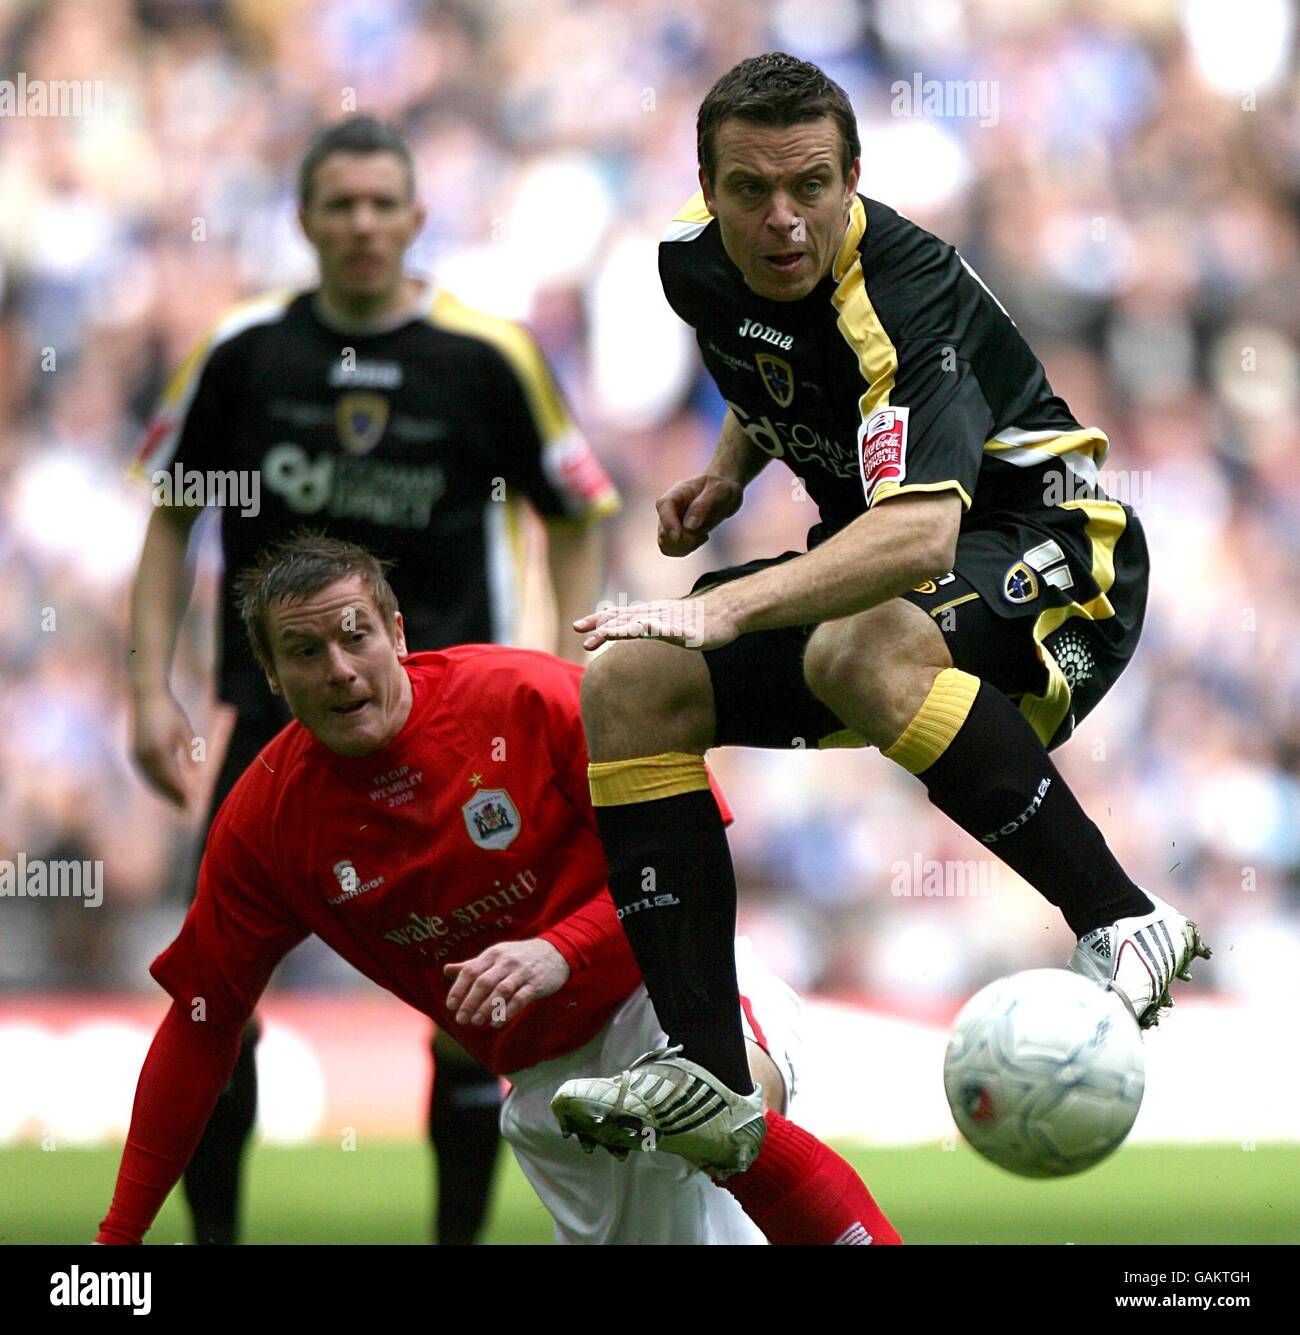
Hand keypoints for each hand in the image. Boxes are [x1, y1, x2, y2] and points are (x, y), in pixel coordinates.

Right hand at [131, 689, 196, 807]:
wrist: (144, 693)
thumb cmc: (168, 708)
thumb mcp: (182, 729)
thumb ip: (189, 750)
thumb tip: (195, 771)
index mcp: (158, 751)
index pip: (171, 778)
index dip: (180, 792)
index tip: (190, 802)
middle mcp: (144, 755)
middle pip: (160, 782)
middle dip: (172, 795)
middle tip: (185, 807)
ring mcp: (136, 754)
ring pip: (150, 778)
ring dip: (162, 790)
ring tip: (175, 799)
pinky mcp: (133, 750)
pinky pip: (145, 771)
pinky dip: (154, 780)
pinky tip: (163, 784)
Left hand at [444, 939, 570, 1027]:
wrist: (555, 952)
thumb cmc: (518, 957)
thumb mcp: (495, 956)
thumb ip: (472, 965)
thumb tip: (446, 970)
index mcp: (493, 954)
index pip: (471, 971)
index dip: (459, 989)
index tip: (451, 1006)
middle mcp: (506, 962)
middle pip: (484, 983)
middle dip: (470, 1003)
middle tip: (461, 1020)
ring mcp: (522, 973)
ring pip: (501, 991)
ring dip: (486, 1008)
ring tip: (476, 1023)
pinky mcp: (536, 984)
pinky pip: (520, 999)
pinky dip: (507, 1012)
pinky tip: (496, 1023)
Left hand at [572, 594, 739, 652]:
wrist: (726, 612)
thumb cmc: (697, 619)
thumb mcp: (668, 622)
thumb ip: (647, 624)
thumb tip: (628, 625)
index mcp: (650, 614)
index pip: (619, 615)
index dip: (599, 620)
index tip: (578, 626)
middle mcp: (655, 614)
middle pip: (623, 618)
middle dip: (600, 624)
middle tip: (577, 630)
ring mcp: (669, 621)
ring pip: (640, 623)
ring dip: (619, 629)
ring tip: (602, 635)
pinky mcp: (684, 630)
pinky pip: (666, 630)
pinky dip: (652, 629)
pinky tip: (641, 629)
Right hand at [656, 473, 742, 555]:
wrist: (725, 492)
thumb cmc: (722, 486)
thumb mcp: (719, 490)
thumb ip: (703, 506)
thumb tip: (689, 527)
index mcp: (677, 492)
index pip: (664, 506)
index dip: (668, 523)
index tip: (678, 537)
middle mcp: (670, 508)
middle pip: (664, 533)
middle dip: (684, 540)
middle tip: (704, 534)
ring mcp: (671, 522)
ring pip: (666, 545)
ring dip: (686, 547)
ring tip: (703, 535)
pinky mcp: (677, 533)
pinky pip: (673, 550)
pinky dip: (688, 549)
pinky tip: (701, 537)